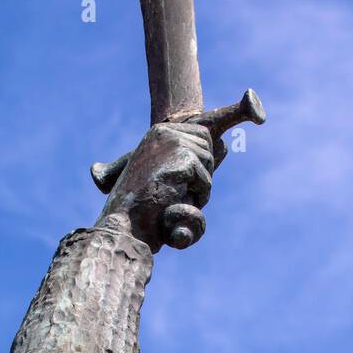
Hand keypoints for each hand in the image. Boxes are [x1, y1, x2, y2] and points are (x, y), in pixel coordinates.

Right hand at [102, 121, 225, 252]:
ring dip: (200, 185)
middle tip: (182, 190)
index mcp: (159, 133)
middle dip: (203, 170)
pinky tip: (176, 202)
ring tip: (176, 197)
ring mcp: (173, 143)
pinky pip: (205, 179)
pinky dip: (198, 196)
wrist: (127, 221)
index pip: (201, 134)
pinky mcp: (182, 159)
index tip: (183, 179)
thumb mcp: (162, 172)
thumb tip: (226, 147)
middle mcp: (165, 132)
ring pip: (208, 161)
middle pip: (208, 144)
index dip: (201, 160)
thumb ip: (184, 159)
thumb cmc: (143, 204)